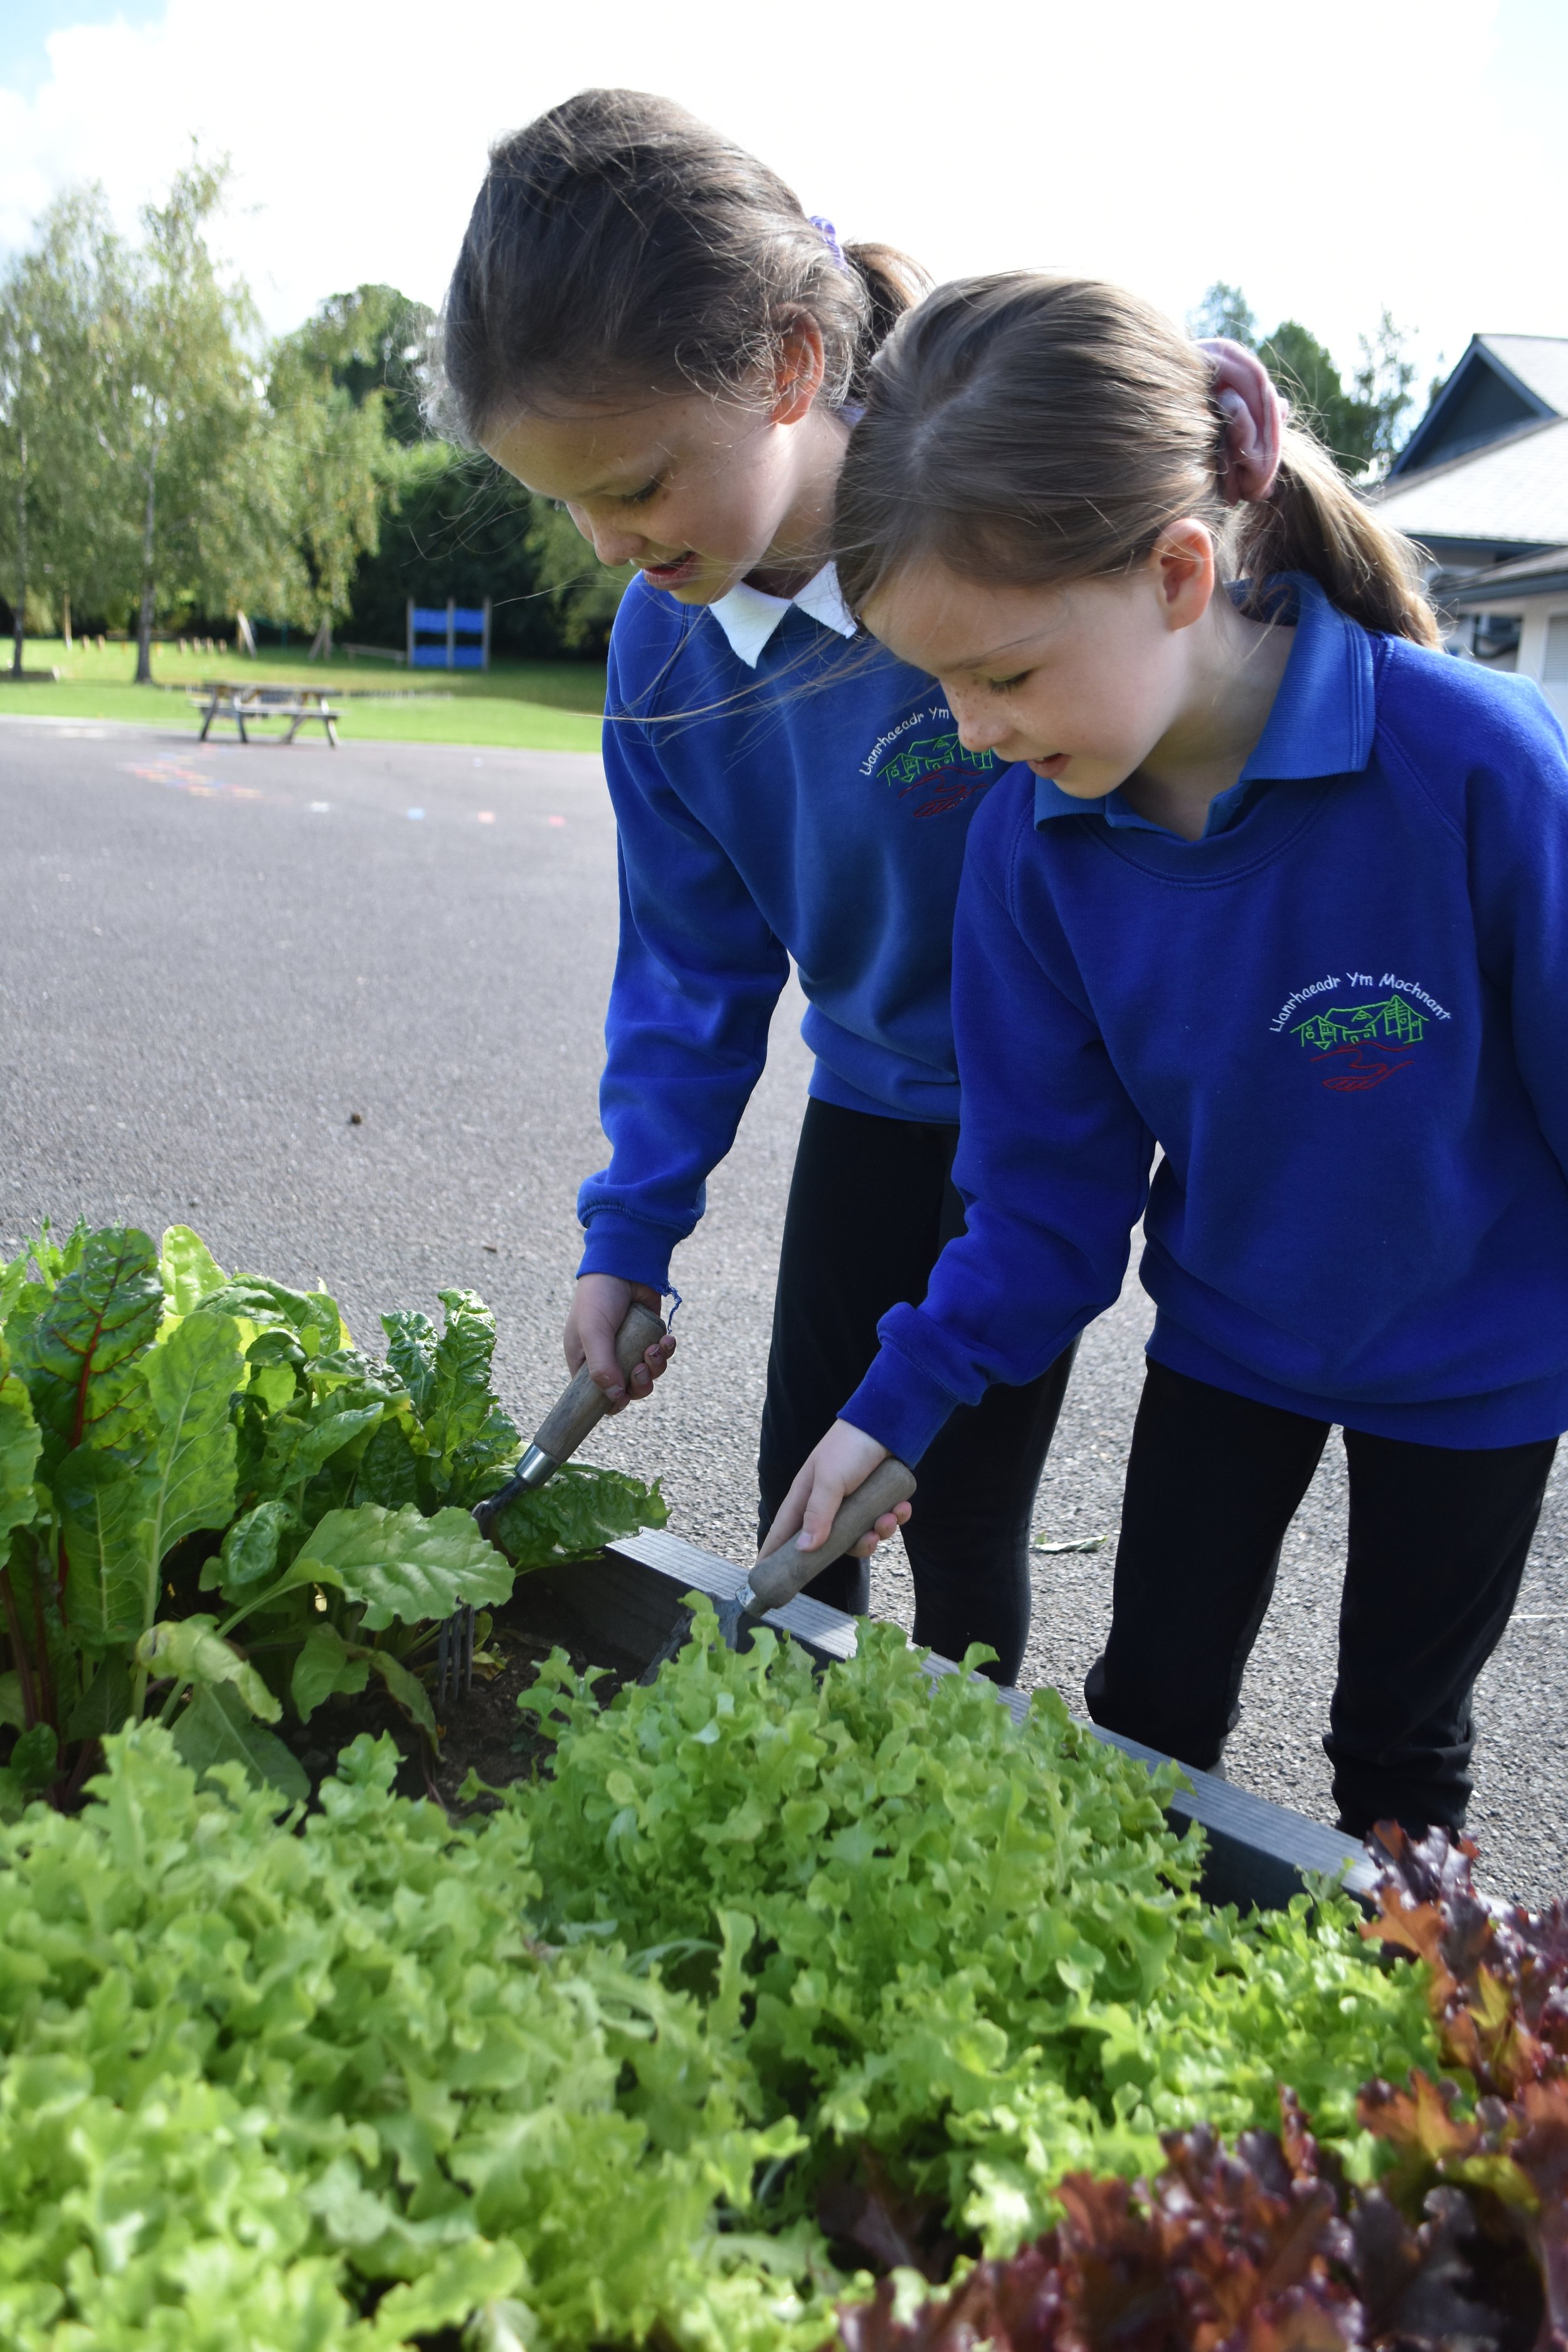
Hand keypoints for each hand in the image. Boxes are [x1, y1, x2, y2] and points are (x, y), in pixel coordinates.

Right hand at [564, 1274, 675, 1412]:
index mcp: (585, 1361)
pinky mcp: (649, 1336)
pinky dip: (666, 1351)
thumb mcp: (593, 1333)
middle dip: (639, 1385)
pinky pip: (661, 1356)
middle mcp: (608, 1357)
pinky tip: (667, 1339)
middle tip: (640, 1369)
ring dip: (655, 1367)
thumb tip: (615, 1399)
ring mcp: (630, 1348)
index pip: (595, 1396)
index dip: (611, 1403)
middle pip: (627, 1390)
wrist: (623, 1264)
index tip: (623, 1400)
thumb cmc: (599, 1298)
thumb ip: (601, 1367)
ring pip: (648, 1375)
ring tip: (654, 1348)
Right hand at [760, 1420, 910, 1562]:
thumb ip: (817, 1514)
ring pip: (860, 1535)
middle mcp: (827, 1505)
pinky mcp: (875, 1500)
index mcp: (805, 1497)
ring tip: (888, 1517)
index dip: (773, 1554)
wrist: (887, 1424)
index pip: (783, 1532)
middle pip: (830, 1544)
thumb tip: (804, 1549)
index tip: (764, 1576)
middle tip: (866, 1540)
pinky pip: (882, 1522)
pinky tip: (901, 1507)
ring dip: (878, 1530)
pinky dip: (894, 1518)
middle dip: (853, 1546)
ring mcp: (852, 1504)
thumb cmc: (850, 1447)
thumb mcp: (829, 1480)